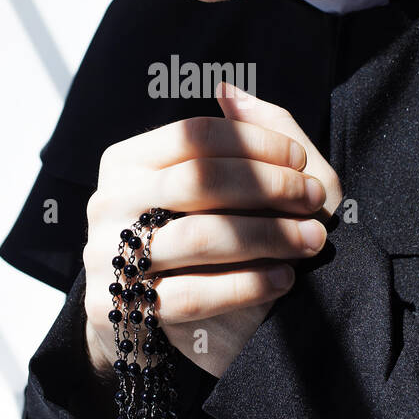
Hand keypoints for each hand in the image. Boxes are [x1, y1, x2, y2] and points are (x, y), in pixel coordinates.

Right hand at [83, 82, 340, 378]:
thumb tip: (229, 90)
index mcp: (126, 162)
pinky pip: (193, 294)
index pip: (193, 135)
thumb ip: (244, 134)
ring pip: (199, 235)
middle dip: (268, 185)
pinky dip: (248, 284)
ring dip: (270, 234)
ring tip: (310, 240)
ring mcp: (106, 256)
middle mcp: (108, 201)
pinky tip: (284, 278)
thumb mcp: (234, 186)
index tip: (301, 160)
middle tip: (312, 199)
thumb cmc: (210, 244)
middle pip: (198, 179)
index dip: (255, 143)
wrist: (160, 328)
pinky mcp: (116, 311)